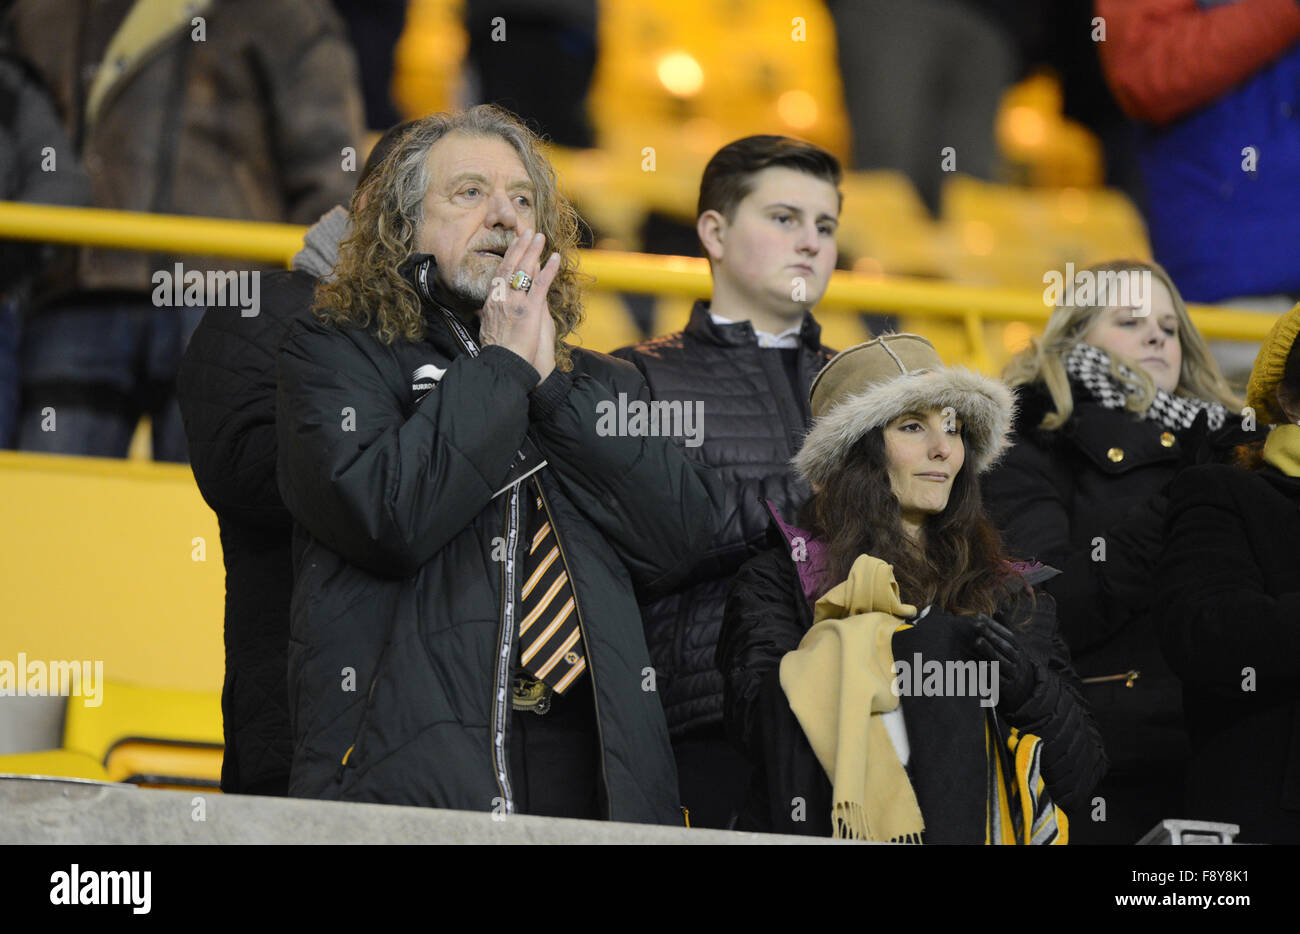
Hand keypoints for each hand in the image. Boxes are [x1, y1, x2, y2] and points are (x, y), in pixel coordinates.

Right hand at [478, 228, 561, 382]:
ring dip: (533, 252)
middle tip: (528, 232)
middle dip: (519, 247)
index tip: (515, 244)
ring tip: (540, 237)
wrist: (504, 367)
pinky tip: (555, 258)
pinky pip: (540, 285)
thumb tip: (482, 310)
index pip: (500, 274)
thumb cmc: (498, 353)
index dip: (508, 257)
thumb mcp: (487, 330)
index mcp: (491, 303)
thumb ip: (487, 316)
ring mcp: (515, 303)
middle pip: (510, 267)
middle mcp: (501, 299)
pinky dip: (548, 270)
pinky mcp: (529, 311)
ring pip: (523, 271)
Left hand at [972, 614, 1037, 709]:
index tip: (980, 616)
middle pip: (1005, 647)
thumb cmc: (1014, 663)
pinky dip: (991, 673)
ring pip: (1002, 662)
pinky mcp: (1008, 688)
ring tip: (977, 641)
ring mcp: (1014, 675)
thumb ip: (1005, 629)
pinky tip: (981, 666)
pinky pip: (999, 680)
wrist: (1025, 691)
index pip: (1008, 635)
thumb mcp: (1014, 647)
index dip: (995, 625)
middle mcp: (1018, 661)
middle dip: (991, 635)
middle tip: (976, 625)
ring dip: (990, 651)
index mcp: (1020, 650)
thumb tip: (999, 609)